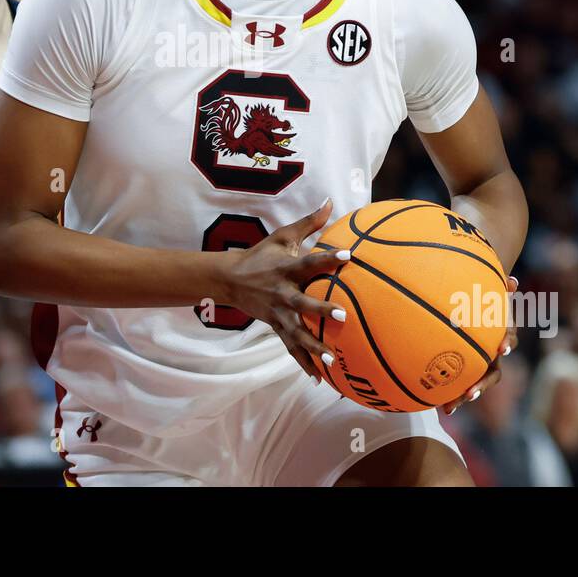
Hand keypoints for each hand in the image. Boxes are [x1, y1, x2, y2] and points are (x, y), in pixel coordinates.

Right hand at [220, 198, 350, 381]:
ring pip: (297, 332)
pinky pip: (291, 347)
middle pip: (303, 303)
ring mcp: (278, 312)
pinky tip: (319, 378)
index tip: (348, 254)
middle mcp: (282, 292)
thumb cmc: (261, 255)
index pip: (309, 261)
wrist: (229, 279)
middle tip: (342, 316)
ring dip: (313, 346)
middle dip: (321, 310)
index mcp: (286, 268)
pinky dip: (304, 362)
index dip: (328, 258)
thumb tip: (331, 201)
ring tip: (332, 359)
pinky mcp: (275, 326)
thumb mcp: (282, 236)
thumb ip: (309, 222)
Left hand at [442, 274, 517, 415]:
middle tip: (471, 392)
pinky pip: (463, 388)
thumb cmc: (481, 296)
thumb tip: (513, 280)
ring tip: (452, 405)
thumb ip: (497, 285)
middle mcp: (493, 353)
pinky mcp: (469, 371)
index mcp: (500, 332)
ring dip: (468, 395)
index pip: (509, 336)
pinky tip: (440, 408)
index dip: (507, 341)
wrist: (475, 307)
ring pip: (478, 384)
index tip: (501, 347)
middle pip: (493, 372)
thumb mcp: (487, 290)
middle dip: (482, 384)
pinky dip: (453, 398)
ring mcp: (482, 365)